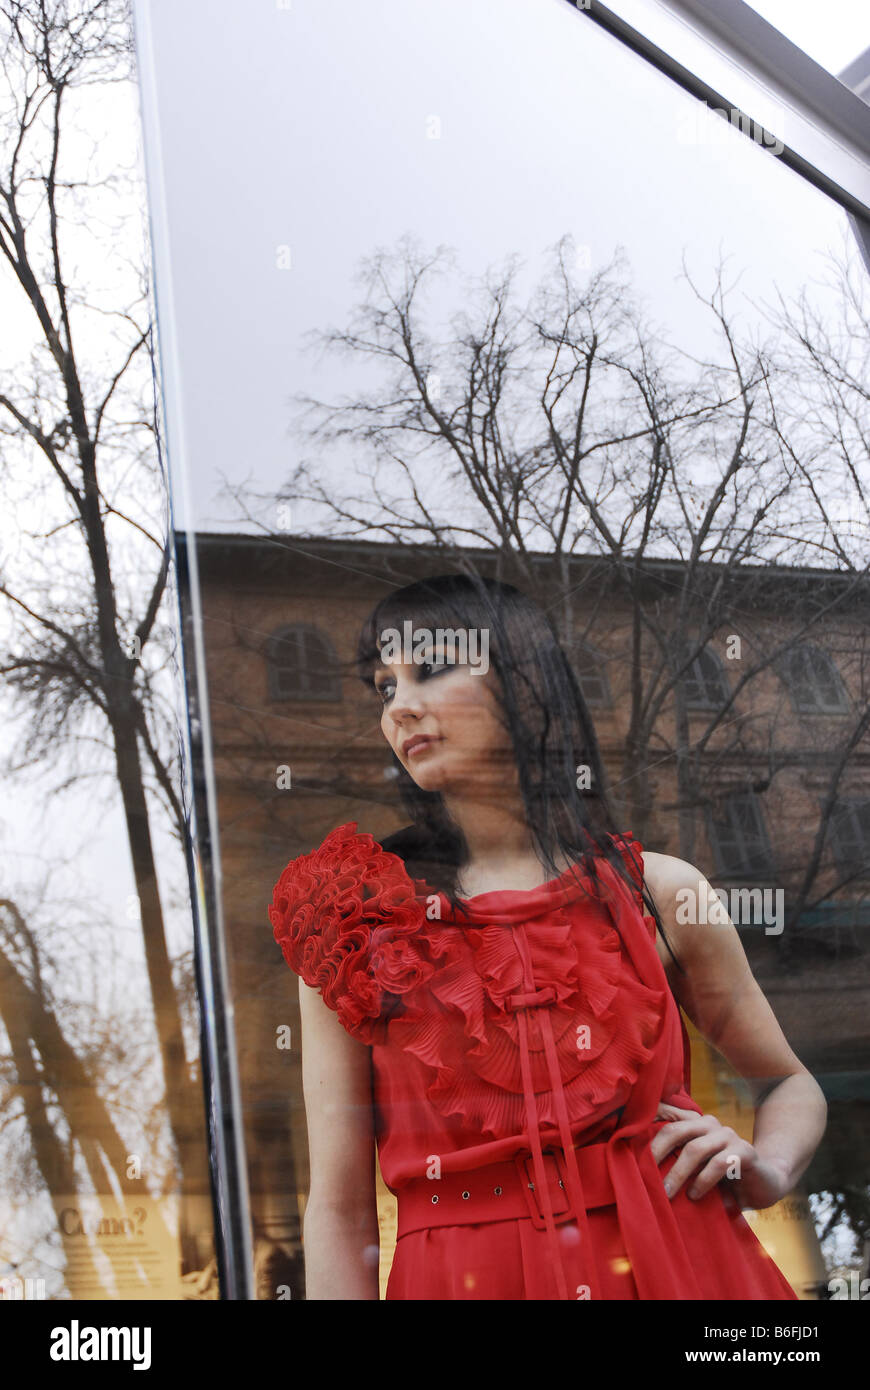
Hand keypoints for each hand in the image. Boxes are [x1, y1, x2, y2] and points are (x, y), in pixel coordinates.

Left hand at [649, 1102, 787, 1210]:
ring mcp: (728, 1135)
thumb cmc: (723, 1177)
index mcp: (695, 1124)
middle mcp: (710, 1124)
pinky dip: (703, 1180)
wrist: (766, 1182)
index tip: (624, 1136)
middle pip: (675, 1130)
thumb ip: (675, 1161)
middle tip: (643, 1177)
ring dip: (678, 1173)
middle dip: (656, 1154)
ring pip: (695, 1149)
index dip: (646, 1122)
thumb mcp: (696, 1168)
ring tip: (667, 1194)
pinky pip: (719, 1163)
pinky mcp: (744, 1151)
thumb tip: (638, 1170)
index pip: (666, 1116)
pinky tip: (695, 1195)